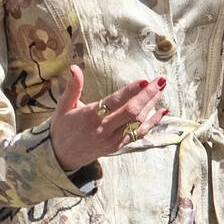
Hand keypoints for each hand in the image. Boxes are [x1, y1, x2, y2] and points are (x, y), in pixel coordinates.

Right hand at [50, 66, 167, 172]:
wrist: (62, 156)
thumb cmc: (63, 127)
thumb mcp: (63, 106)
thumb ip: (73, 87)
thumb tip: (74, 68)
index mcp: (90, 116)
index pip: (114, 102)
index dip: (131, 91)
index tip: (144, 81)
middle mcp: (104, 129)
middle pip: (132, 112)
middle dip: (148, 95)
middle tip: (160, 81)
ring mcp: (113, 139)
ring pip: (138, 122)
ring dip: (152, 105)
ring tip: (161, 88)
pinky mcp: (119, 145)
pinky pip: (139, 133)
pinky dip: (152, 122)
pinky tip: (162, 111)